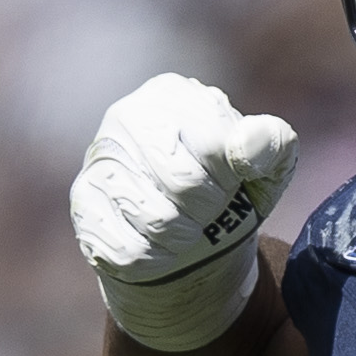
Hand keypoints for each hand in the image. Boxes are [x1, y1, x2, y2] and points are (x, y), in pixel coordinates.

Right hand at [69, 74, 297, 350]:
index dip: (231, 180)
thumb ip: (272, 144)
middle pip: (183, 183)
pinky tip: (158, 244)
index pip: (213, 148)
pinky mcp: (83, 205)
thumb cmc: (231, 188)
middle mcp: (126, 118)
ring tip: (186, 226)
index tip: (231, 183)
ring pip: (157, 221)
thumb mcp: (268, 166)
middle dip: (210, 209)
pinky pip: (129, 250)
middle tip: (210, 209)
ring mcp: (99, 162)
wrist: (190, 237)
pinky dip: (157, 259)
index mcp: (174, 96)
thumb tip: (244, 145)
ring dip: (186, 237)